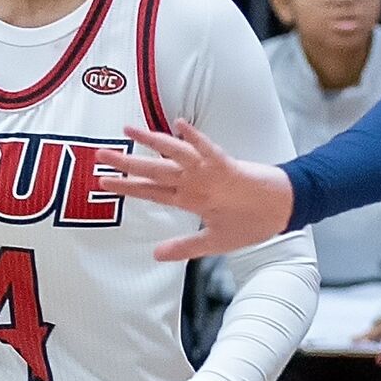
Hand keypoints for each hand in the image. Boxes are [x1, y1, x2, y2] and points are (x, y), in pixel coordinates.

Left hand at [105, 121, 294, 260]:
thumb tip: (156, 255)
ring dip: (153, 141)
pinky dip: (196, 138)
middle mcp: (194, 182)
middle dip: (127, 163)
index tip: (101, 183)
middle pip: (154, 170)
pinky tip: (181, 125)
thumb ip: (184, 247)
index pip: (150, 190)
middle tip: (99, 154)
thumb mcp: (213, 242)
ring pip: (175, 154)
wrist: (280, 210)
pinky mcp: (228, 167)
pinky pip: (209, 151)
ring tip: (130, 130)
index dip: (126, 187)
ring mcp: (209, 173)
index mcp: (189, 198)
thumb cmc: (250, 222)